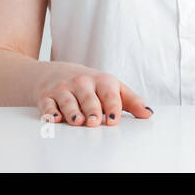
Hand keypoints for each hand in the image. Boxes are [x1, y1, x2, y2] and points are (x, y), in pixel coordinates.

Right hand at [34, 65, 152, 125]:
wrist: (57, 72)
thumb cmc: (90, 84)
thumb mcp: (112, 87)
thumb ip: (131, 101)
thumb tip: (148, 113)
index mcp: (102, 81)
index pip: (109, 93)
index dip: (112, 106)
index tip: (114, 118)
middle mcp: (82, 83)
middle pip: (88, 98)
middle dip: (92, 110)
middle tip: (95, 121)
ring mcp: (63, 89)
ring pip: (68, 101)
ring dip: (72, 111)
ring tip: (77, 121)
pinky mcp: (46, 96)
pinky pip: (47, 105)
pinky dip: (49, 112)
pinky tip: (52, 119)